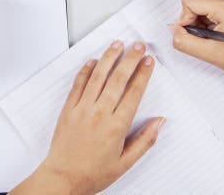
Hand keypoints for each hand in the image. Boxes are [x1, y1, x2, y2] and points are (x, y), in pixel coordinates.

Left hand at [26, 41, 164, 194]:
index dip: (143, 74)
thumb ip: (145, 140)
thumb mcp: (126, 162)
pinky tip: (94, 61)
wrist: (63, 177)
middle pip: (118, 79)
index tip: (149, 62)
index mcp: (117, 127)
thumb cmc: (93, 173)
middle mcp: (100, 114)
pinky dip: (86, 70)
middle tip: (138, 46)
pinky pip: (78, 84)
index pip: (134, 92)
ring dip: (109, 58)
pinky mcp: (68, 108)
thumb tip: (160, 122)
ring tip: (118, 44)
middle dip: (130, 59)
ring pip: (98, 76)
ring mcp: (82, 109)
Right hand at [171, 0, 223, 86]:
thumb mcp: (210, 53)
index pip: (188, 0)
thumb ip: (184, 41)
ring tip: (216, 40)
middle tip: (207, 40)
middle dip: (193, 22)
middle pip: (194, 2)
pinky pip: (209, 10)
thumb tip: (174, 31)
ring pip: (201, 7)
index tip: (194, 35)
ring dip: (201, 25)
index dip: (184, 19)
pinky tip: (220, 37)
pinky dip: (208, 24)